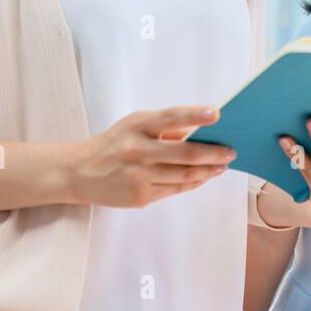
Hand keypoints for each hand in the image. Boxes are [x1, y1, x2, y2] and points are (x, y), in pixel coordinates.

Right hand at [69, 106, 235, 207]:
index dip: (194, 115)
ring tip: (222, 165)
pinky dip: (193, 183)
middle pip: (185, 154)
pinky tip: (203, 177)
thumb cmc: (114, 143)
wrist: (79, 172)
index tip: (217, 113)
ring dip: (209, 170)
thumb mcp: (134, 125)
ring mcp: (139, 176)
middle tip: (231, 151)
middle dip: (214, 153)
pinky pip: (175, 190)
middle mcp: (138, 151)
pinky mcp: (140, 197)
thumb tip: (201, 130)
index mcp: (137, 126)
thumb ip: (165, 126)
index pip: (171, 118)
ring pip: (185, 175)